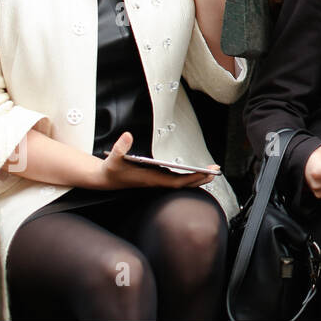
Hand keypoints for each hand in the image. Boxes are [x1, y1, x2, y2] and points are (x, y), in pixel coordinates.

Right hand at [95, 132, 216, 189]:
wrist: (105, 179)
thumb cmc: (111, 170)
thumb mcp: (113, 158)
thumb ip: (120, 147)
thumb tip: (128, 135)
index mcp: (150, 179)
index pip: (175, 182)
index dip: (191, 178)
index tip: (204, 173)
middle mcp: (156, 181)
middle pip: (183, 184)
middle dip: (200, 178)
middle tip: (216, 171)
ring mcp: (157, 181)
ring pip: (180, 183)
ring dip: (196, 178)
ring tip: (211, 171)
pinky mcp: (156, 178)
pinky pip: (176, 180)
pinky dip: (188, 177)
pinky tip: (196, 172)